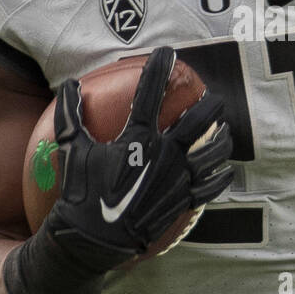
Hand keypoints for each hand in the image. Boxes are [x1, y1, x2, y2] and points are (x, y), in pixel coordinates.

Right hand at [45, 46, 233, 273]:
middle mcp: (164, 154)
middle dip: (210, 104)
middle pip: (198, 120)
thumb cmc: (80, 192)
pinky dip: (220, 177)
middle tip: (215, 97)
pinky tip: (225, 171)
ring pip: (212, 152)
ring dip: (222, 139)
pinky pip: (210, 187)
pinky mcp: (182, 201)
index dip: (160, 68)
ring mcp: (177, 178)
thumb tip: (69, 84)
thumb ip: (71, 115)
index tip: (168, 53)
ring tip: (226, 131)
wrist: (93, 239)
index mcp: (138, 138)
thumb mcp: (71, 150)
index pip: (151, 93)